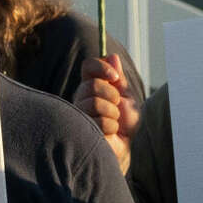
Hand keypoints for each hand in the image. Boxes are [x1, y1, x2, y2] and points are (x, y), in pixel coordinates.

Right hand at [72, 54, 139, 172]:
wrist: (124, 147)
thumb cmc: (125, 123)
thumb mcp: (127, 97)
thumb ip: (118, 79)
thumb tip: (112, 56)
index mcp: (92, 87)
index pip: (88, 66)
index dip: (101, 67)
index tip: (115, 77)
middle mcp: (80, 98)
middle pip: (92, 85)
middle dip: (112, 96)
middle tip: (117, 107)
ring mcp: (76, 115)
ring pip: (93, 102)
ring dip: (112, 113)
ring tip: (113, 122)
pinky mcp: (77, 131)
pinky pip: (97, 121)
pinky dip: (110, 127)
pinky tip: (108, 133)